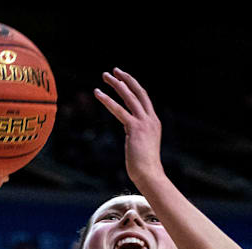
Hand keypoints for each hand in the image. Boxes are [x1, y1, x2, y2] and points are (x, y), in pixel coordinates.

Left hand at [94, 68, 166, 188]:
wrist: (149, 174)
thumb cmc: (145, 166)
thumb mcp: (142, 146)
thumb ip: (137, 136)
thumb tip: (130, 135)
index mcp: (154, 122)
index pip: (144, 99)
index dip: (134, 86)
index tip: (124, 78)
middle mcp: (151, 119)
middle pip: (138, 92)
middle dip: (125, 79)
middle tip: (113, 71)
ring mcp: (144, 123)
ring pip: (129, 97)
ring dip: (116, 84)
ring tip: (105, 76)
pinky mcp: (134, 128)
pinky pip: (119, 110)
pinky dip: (107, 100)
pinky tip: (97, 93)